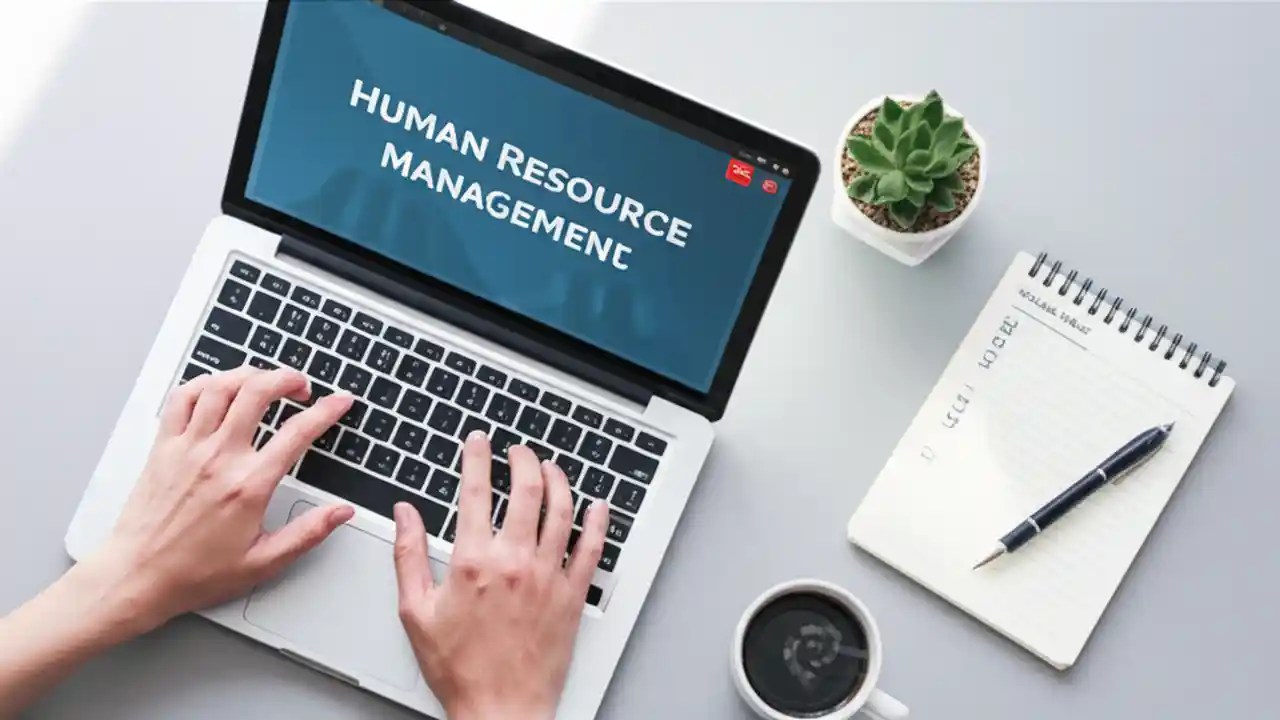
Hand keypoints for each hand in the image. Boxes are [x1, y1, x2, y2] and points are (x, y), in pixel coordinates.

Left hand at [85, 367, 355, 632]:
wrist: (137, 577)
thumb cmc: (194, 573)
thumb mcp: (264, 561)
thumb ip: (308, 533)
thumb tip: (341, 513)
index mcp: (248, 485)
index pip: (298, 432)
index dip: (327, 410)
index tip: (340, 402)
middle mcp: (218, 458)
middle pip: (258, 392)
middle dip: (288, 379)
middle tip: (301, 387)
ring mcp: (188, 448)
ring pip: (220, 386)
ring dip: (249, 374)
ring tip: (264, 380)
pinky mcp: (164, 447)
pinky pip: (182, 397)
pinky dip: (204, 383)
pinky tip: (218, 389)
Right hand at [393, 432, 608, 719]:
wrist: (500, 708)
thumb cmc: (458, 668)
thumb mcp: (416, 611)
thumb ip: (408, 555)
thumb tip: (404, 513)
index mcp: (473, 562)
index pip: (475, 491)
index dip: (476, 458)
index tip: (477, 442)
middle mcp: (514, 562)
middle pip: (526, 489)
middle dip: (522, 459)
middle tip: (517, 450)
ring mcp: (548, 577)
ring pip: (562, 511)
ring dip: (558, 480)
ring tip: (550, 467)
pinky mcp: (572, 596)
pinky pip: (592, 550)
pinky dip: (598, 523)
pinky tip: (598, 506)